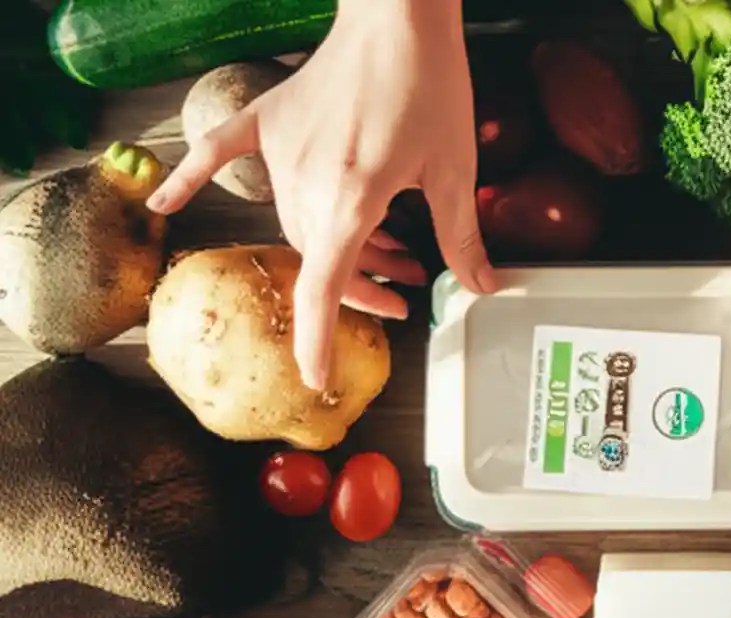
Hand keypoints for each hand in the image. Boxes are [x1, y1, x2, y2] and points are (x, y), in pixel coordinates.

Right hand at [146, 0, 496, 389]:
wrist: (398, 17)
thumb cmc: (430, 86)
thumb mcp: (455, 171)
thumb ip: (460, 237)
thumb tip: (480, 287)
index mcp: (349, 199)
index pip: (324, 287)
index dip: (318, 340)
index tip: (316, 378)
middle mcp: (304, 181)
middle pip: (320, 256)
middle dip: (362, 282)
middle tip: (405, 286)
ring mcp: (281, 149)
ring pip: (297, 221)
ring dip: (336, 245)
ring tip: (393, 249)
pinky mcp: (270, 118)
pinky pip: (219, 151)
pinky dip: (191, 177)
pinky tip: (161, 201)